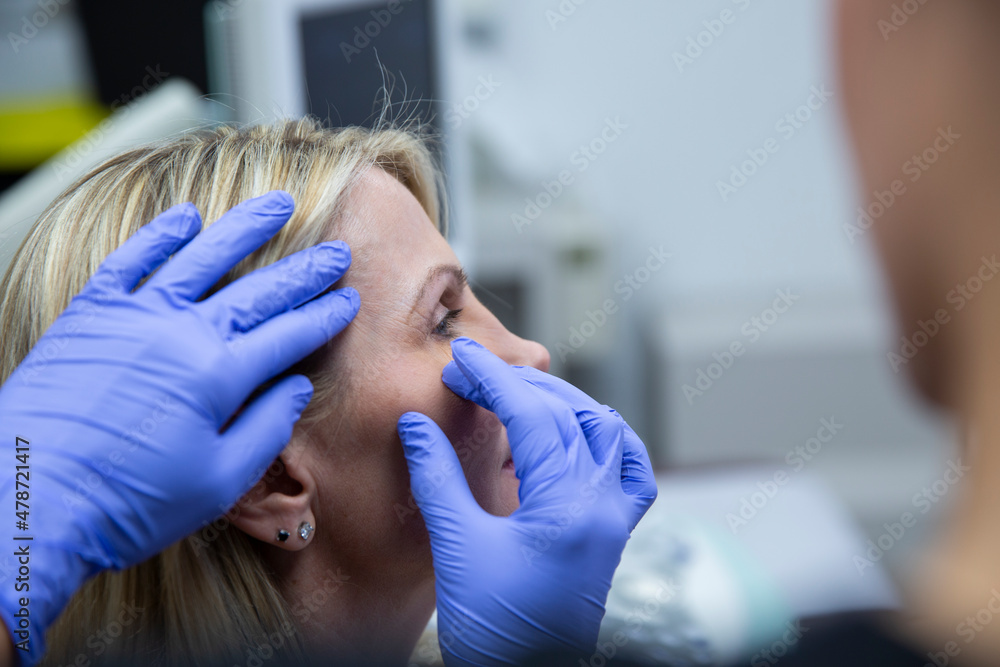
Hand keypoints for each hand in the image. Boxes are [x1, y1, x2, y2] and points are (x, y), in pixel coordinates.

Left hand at [0, 191, 358, 664]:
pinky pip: (131, 261)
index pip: (289, 335)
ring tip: (278, 205)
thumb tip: (295, 387)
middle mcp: (182, 333)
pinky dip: (160, 234)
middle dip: (304, 272)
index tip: (348, 301)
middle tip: (335, 253)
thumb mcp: (218, 483)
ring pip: (201, 257)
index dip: (324, 317)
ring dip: (244, 229)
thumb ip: (266, 429)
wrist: (29, 499)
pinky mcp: (92, 315)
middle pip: (258, 291)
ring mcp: (135, 317)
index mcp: (219, 376)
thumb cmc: (128, 502)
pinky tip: (186, 217)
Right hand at [397, 337, 656, 665]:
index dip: (493, 379)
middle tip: (474, 374)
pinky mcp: (613, 535)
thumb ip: (436, 478)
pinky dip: (609, 440)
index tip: (461, 358)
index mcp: (568, 507)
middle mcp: (603, 507)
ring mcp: (614, 520)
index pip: (533, 415)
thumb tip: (415, 424)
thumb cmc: (492, 628)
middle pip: (570, 414)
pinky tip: (583, 431)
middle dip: (520, 384)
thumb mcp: (457, 548)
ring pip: (603, 433)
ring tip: (516, 394)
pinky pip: (631, 471)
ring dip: (561, 402)